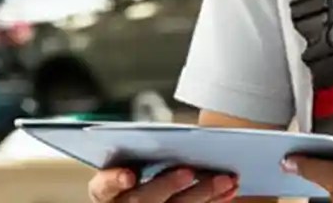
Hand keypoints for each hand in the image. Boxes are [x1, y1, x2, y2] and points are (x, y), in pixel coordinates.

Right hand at [88, 167, 238, 202]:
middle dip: (166, 186)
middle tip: (188, 171)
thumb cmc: (139, 168)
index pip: (102, 189)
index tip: (129, 176)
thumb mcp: (131, 161)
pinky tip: (230, 188)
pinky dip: (214, 200)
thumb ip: (141, 152)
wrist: (156, 196)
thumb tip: (173, 137)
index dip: (113, 181)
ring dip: (202, 194)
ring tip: (225, 178)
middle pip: (142, 202)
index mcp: (106, 192)